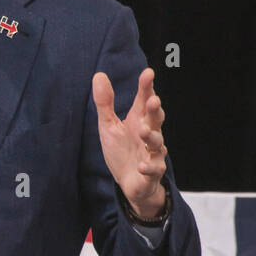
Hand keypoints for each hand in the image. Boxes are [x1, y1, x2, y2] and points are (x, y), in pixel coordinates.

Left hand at [92, 67, 167, 218]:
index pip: (144, 100)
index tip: (148, 72)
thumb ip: (105, 103)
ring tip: (142, 130)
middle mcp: (148, 134)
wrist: (129, 183)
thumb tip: (99, 75)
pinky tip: (142, 165)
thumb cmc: (121, 151)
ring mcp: (152, 153)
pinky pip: (153, 169)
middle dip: (155, 110)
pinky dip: (149, 167)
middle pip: (155, 119)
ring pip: (156, 143)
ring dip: (151, 136)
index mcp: (138, 120)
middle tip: (153, 100)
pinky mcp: (151, 172)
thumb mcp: (108, 126)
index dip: (147, 87)